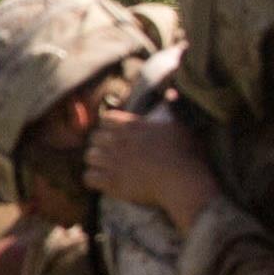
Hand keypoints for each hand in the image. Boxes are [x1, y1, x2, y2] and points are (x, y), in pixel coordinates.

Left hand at [88, 104, 219, 224]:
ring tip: (107, 167)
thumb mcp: (178, 125)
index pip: (106, 119)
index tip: (116, 136)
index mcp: (131, 125)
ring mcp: (113, 162)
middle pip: (94, 138)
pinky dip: (95, 179)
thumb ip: (170, 107)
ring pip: (89, 157)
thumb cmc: (184, 153)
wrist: (182, 181)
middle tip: (112, 153)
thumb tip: (172, 93)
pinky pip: (89, 177)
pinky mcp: (111, 182)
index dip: (109, 128)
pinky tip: (105, 181)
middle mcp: (118, 141)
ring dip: (97, 162)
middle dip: (102, 145)